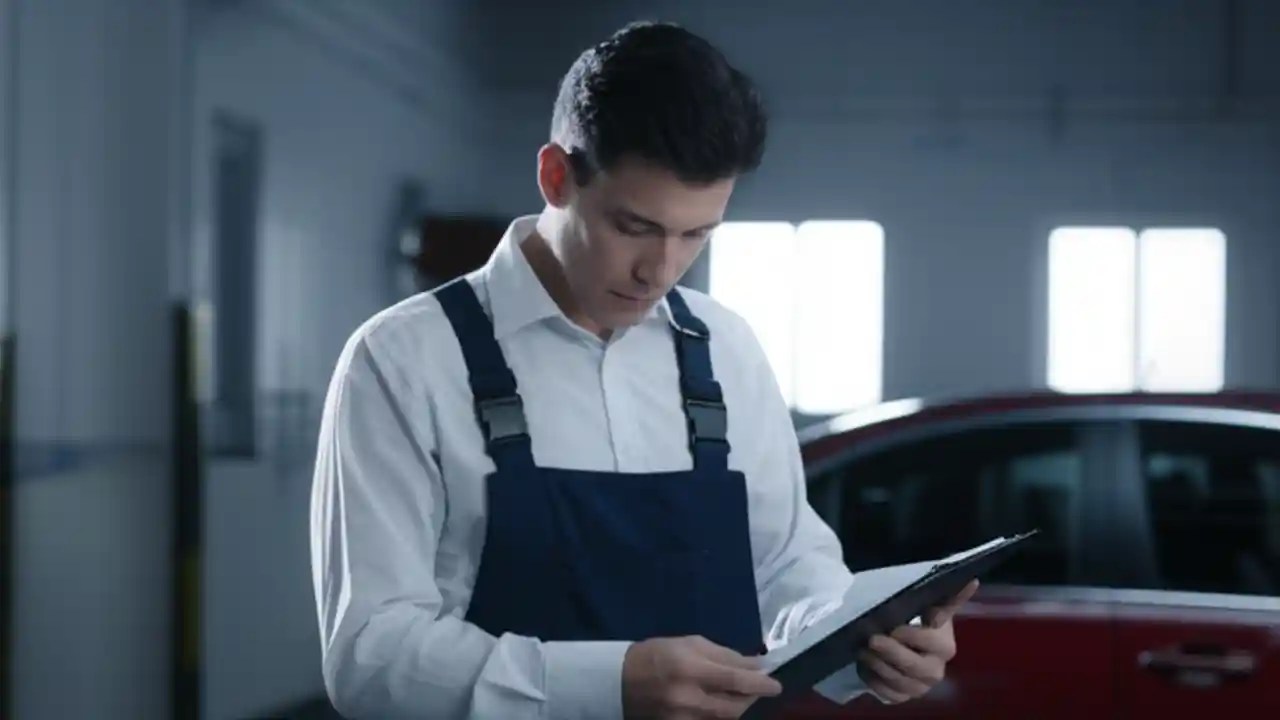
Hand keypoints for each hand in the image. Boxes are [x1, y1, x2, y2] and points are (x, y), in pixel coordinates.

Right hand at [622, 636, 782, 719]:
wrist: (618, 681)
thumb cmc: (658, 654)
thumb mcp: (690, 644)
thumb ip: (725, 655)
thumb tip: (756, 665)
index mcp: (690, 669)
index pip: (735, 681)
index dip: (760, 684)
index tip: (777, 685)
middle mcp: (687, 698)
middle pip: (734, 708)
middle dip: (751, 699)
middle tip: (757, 688)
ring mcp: (681, 719)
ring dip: (737, 708)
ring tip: (738, 695)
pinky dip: (719, 717)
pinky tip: (719, 705)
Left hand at [856, 579, 978, 703]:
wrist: (913, 644)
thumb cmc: (920, 620)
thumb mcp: (931, 605)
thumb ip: (948, 597)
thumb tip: (972, 580)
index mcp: (945, 646)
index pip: (930, 641)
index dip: (911, 635)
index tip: (893, 627)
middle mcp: (936, 670)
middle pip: (914, 666)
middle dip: (891, 653)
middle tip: (870, 639)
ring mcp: (920, 686)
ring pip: (899, 682)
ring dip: (879, 666)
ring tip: (863, 650)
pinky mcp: (904, 696)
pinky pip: (889, 695)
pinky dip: (875, 682)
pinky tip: (864, 667)